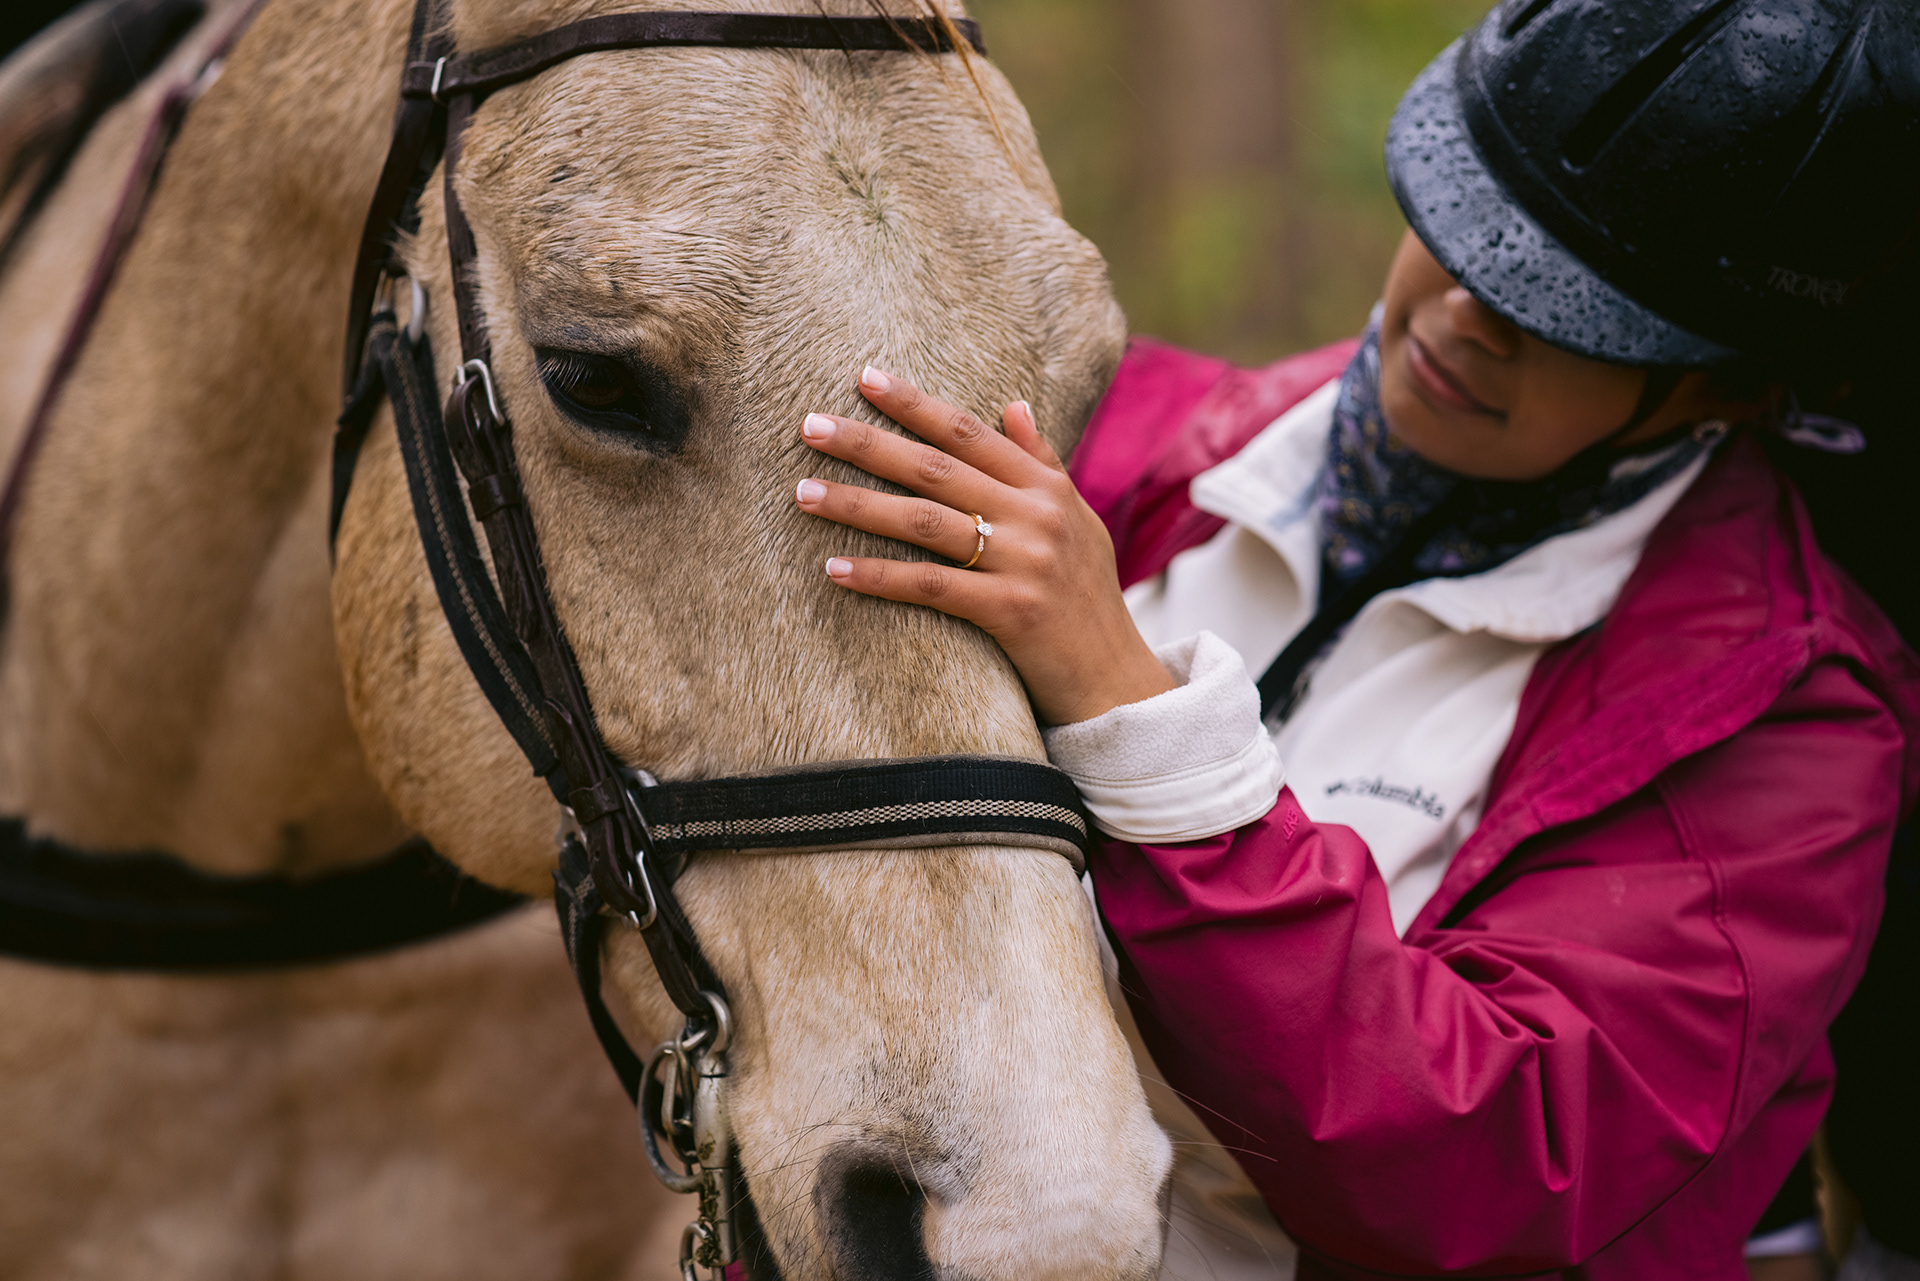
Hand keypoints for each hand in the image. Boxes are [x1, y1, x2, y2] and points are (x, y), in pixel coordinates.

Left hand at [793, 366, 1175, 726]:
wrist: (1116, 679)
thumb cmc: (1088, 599)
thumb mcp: (1078, 520)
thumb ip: (1043, 464)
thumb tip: (1013, 404)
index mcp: (1046, 487)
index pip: (969, 432)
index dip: (915, 404)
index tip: (865, 379)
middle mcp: (1036, 515)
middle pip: (936, 468)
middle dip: (868, 444)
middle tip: (809, 426)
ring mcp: (1025, 562)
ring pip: (924, 521)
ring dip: (858, 505)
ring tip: (804, 493)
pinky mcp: (1010, 611)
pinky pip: (930, 585)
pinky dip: (879, 576)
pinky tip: (835, 568)